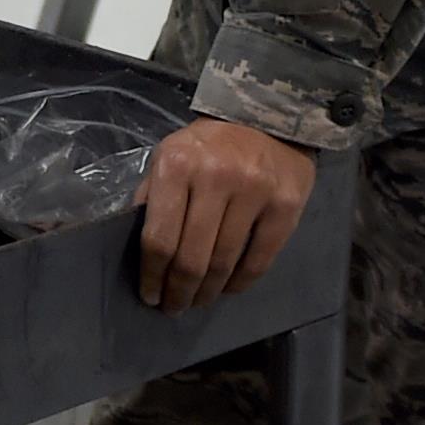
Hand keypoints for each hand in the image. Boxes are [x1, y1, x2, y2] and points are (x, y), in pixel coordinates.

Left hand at [136, 118, 317, 311]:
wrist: (268, 117)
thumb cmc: (209, 144)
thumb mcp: (169, 156)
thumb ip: (153, 197)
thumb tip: (139, 250)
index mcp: (177, 166)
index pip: (159, 238)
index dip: (152, 276)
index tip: (150, 295)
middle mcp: (215, 178)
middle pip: (191, 258)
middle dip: (179, 291)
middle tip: (174, 307)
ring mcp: (254, 192)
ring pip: (224, 263)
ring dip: (208, 292)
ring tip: (199, 300)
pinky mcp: (285, 206)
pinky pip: (259, 260)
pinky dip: (241, 282)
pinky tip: (228, 288)